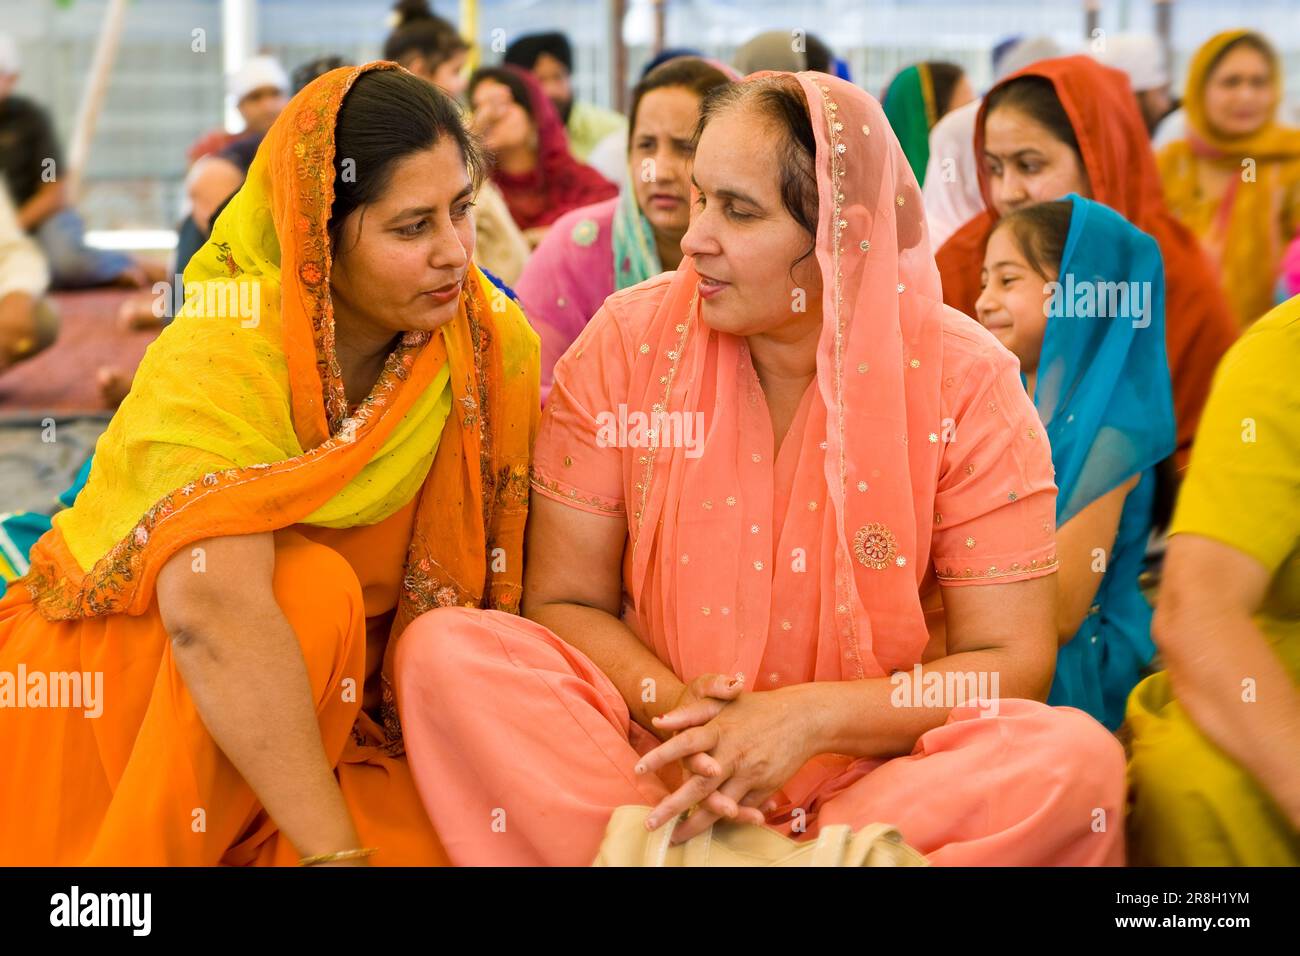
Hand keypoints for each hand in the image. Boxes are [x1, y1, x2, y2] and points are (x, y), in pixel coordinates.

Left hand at [637, 685, 820, 842]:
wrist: (802, 719)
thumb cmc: (757, 708)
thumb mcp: (723, 702)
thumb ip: (691, 712)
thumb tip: (659, 720)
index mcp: (720, 730)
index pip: (685, 743)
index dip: (661, 756)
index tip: (637, 769)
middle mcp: (733, 754)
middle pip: (699, 786)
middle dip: (672, 807)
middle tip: (650, 825)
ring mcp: (750, 775)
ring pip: (719, 806)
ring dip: (696, 824)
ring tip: (675, 837)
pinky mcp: (764, 789)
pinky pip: (740, 809)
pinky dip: (723, 821)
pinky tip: (705, 830)